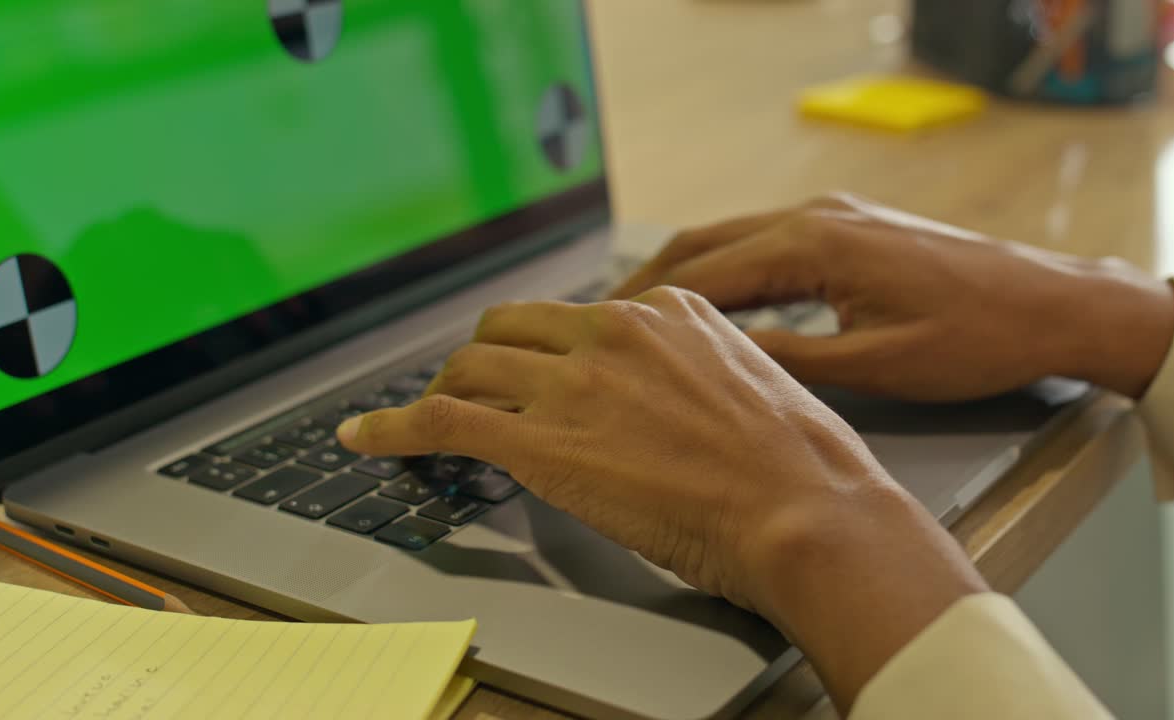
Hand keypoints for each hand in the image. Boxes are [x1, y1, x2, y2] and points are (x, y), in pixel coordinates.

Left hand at [338, 287, 986, 711]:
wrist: (805, 509)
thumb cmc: (797, 466)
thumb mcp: (748, 386)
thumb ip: (689, 374)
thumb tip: (654, 403)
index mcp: (665, 310)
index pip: (575, 318)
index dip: (543, 352)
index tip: (532, 372)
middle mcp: (612, 330)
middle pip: (509, 328)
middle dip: (484, 360)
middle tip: (473, 390)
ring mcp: (572, 381)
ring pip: (471, 367)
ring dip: (443, 394)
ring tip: (426, 421)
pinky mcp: (540, 439)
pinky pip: (442, 421)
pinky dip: (394, 427)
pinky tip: (368, 438)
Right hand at [612, 193, 1173, 400]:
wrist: (1052, 303)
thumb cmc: (974, 338)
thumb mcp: (874, 365)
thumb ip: (788, 356)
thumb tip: (716, 359)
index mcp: (814, 244)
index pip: (704, 274)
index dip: (646, 307)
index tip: (600, 334)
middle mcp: (814, 216)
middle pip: (705, 243)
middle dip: (648, 281)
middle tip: (597, 321)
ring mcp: (832, 215)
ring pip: (732, 238)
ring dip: (684, 273)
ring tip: (638, 314)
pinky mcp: (849, 227)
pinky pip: (765, 242)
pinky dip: (725, 269)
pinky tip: (710, 300)